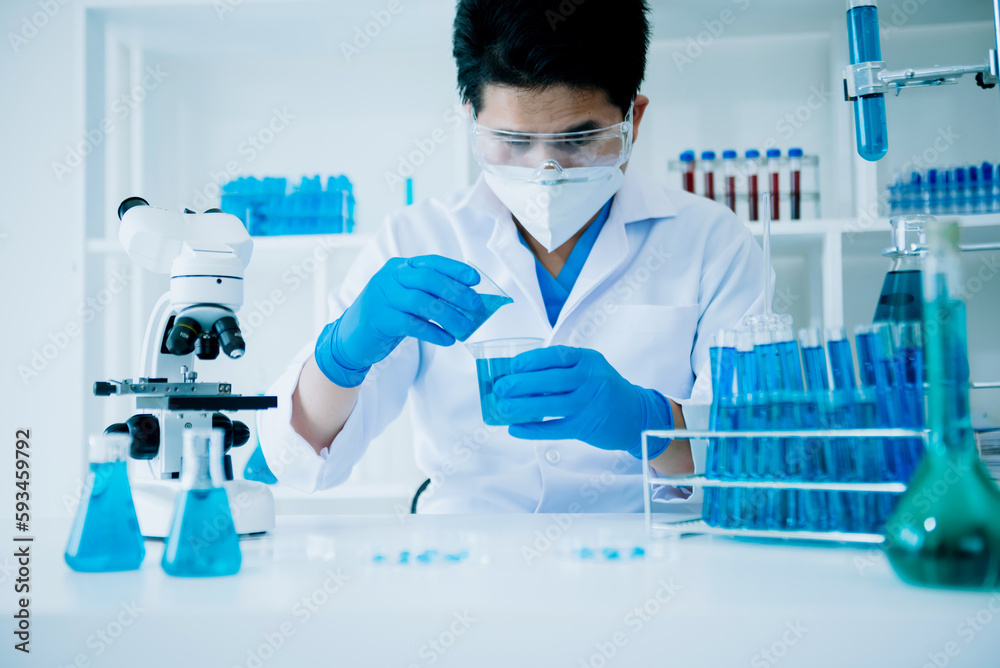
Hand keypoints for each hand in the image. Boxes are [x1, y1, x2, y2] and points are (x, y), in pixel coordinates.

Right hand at [316, 255, 483, 385]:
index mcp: (398, 267)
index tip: (475, 279)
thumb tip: (466, 302)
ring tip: (466, 327)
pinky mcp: (380, 321)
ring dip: (449, 315)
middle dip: (456, 291)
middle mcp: (389, 278)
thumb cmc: (386, 316)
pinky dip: (434, 333)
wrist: (350, 337)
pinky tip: (448, 340)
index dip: (455, 269)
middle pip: (428, 279)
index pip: (431, 262)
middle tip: (475, 305)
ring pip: (422, 302)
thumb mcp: (404, 297)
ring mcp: (382, 298)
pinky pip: (413, 325)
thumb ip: (429, 294)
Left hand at [493, 346, 671, 457]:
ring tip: (502, 408)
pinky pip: (557, 428)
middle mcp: (592, 379)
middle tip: (500, 387)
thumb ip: (562, 370)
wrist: (636, 415)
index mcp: (589, 360)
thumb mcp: (590, 369)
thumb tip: (520, 376)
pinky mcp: (588, 426)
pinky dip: (535, 429)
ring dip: (525, 407)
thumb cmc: (603, 389)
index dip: (533, 360)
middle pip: (554, 380)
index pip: (558, 356)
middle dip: (523, 384)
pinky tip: (516, 429)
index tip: (513, 366)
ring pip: (554, 405)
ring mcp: (591, 404)